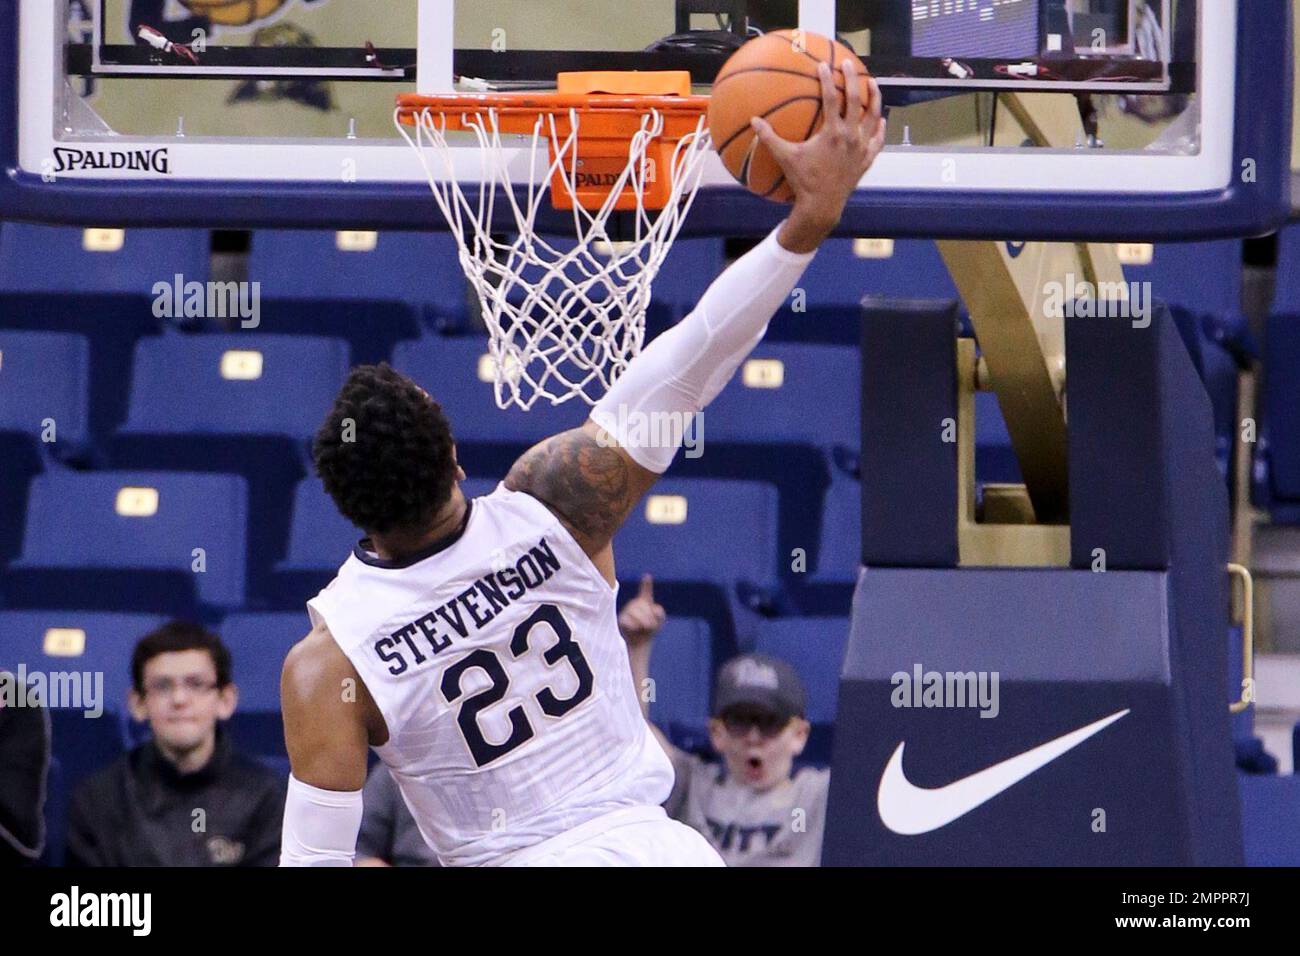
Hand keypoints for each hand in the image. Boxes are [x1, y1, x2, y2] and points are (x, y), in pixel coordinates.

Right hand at [618, 575, 665, 645]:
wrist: (639, 643)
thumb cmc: (649, 630)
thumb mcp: (658, 621)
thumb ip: (659, 613)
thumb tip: (650, 610)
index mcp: (644, 602)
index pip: (645, 591)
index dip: (646, 584)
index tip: (647, 576)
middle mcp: (635, 603)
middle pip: (645, 607)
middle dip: (651, 619)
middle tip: (650, 626)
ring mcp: (627, 610)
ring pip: (638, 614)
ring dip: (644, 624)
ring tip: (643, 628)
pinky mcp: (621, 619)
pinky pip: (630, 622)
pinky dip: (635, 627)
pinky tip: (635, 630)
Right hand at [751, 60, 886, 253]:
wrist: (822, 207)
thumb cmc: (803, 181)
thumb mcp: (785, 158)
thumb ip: (770, 138)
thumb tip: (754, 120)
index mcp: (832, 133)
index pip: (831, 98)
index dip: (827, 79)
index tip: (823, 65)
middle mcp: (850, 136)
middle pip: (856, 100)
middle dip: (853, 79)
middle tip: (851, 63)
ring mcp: (861, 148)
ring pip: (873, 116)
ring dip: (874, 98)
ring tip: (872, 83)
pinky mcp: (866, 160)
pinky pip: (877, 140)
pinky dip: (879, 128)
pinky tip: (880, 120)